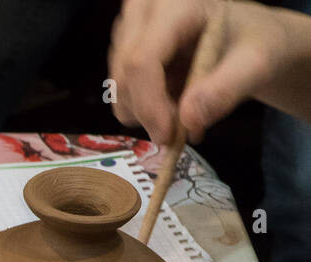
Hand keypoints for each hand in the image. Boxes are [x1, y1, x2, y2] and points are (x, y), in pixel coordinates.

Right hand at [109, 0, 301, 141]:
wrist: (248, 38)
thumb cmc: (255, 43)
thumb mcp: (256, 64)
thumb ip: (226, 89)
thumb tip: (188, 120)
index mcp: (175, 4)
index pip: (141, 61)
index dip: (149, 104)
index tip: (168, 135)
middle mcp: (142, 9)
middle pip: (123, 77)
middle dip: (148, 113)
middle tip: (181, 128)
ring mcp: (128, 29)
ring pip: (118, 89)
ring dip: (147, 111)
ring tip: (185, 105)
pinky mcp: (122, 48)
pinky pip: (121, 92)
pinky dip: (145, 107)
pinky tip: (172, 98)